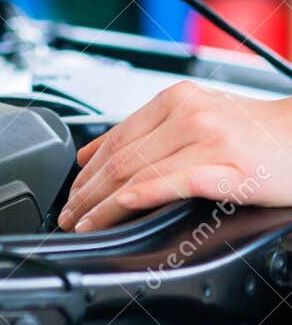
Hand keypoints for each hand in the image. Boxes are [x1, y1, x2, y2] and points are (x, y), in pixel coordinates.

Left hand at [57, 78, 291, 231]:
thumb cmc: (255, 133)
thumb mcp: (197, 117)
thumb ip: (148, 132)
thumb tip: (94, 153)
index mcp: (176, 100)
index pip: (116, 137)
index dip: (86, 171)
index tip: (70, 194)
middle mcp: (188, 114)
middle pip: (122, 158)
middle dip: (88, 193)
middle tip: (69, 216)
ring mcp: (208, 139)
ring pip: (141, 173)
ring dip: (105, 204)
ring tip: (86, 224)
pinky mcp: (227, 167)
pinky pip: (175, 181)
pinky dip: (144, 194)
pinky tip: (123, 206)